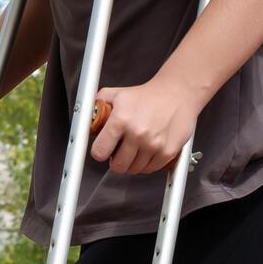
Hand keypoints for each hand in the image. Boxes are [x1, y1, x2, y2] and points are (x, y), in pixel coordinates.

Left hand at [87, 72, 202, 175]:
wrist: (177, 93)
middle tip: (120, 151)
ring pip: (134, 170)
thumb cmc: (147, 95)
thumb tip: (85, 120)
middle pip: (117, 166)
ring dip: (132, 163)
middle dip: (116, 161)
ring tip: (135, 148)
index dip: (100, 152)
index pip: (99, 152)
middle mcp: (137, 133)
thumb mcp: (117, 95)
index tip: (103, 150)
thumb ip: (97, 106)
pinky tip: (147, 150)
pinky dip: (147, 164)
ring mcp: (154, 144)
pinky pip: (151, 169)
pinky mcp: (168, 151)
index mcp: (121, 120)